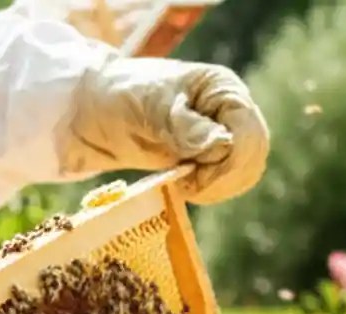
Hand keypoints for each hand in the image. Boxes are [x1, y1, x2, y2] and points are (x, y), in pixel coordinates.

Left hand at [64, 57, 269, 204]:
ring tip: (180, 185)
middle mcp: (229, 112)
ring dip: (217, 188)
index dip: (228, 162)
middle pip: (253, 156)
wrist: (92, 112)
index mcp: (222, 90)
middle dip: (224, 179)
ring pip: (243, 174)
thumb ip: (184, 127)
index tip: (191, 177)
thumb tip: (222, 146)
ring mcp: (221, 136)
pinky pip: (224, 183)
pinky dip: (207, 191)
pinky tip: (181, 187)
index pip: (249, 133)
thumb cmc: (119, 98)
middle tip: (186, 186)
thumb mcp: (149, 108)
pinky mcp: (206, 159)